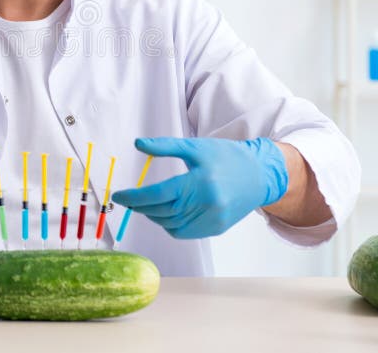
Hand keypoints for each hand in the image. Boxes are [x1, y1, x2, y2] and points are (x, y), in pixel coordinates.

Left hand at [111, 137, 288, 238]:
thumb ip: (164, 146)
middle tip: (129, 199)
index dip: (134, 197)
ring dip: (153, 216)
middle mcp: (206, 205)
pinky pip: (184, 232)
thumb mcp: (194, 147)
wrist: (259, 174)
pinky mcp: (216, 229)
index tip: (119, 195)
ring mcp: (212, 220)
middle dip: (141, 206)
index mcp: (199, 183)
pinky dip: (169, 224)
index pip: (157, 195)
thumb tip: (138, 144)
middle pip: (162, 212)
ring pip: (171, 225)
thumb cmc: (226, 157)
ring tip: (145, 204)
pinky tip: (165, 213)